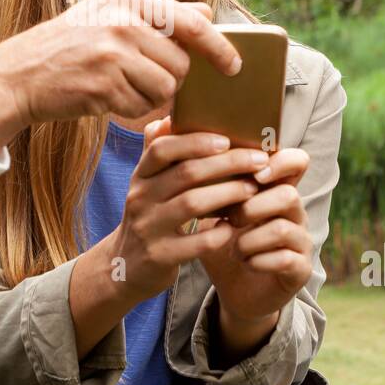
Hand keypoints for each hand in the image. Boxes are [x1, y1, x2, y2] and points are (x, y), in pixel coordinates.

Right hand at [0, 0, 241, 154]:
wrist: (18, 75)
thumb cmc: (68, 47)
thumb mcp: (109, 15)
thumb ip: (160, 16)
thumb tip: (208, 10)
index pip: (192, 22)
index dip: (219, 47)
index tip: (233, 66)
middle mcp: (122, 19)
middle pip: (181, 63)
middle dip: (168, 80)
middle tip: (139, 80)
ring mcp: (113, 51)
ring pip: (165, 88)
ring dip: (149, 97)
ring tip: (119, 87)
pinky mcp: (104, 83)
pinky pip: (142, 107)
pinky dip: (130, 110)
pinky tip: (105, 98)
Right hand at [106, 118, 271, 301]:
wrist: (125, 267)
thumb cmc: (149, 217)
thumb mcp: (146, 184)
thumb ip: (158, 153)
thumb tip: (170, 117)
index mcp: (140, 175)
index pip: (162, 148)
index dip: (196, 141)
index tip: (227, 139)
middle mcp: (140, 197)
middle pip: (186, 173)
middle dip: (227, 164)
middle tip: (258, 161)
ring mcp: (147, 227)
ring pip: (192, 204)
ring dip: (228, 194)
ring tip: (252, 189)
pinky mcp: (159, 256)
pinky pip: (196, 242)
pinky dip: (219, 233)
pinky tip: (233, 227)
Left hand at [198, 145, 312, 323]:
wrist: (233, 290)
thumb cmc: (221, 243)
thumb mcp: (210, 211)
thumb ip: (201, 182)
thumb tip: (172, 140)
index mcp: (275, 190)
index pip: (296, 162)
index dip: (280, 162)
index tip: (255, 173)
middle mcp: (294, 212)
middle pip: (289, 194)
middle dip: (252, 206)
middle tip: (231, 219)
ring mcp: (300, 241)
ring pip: (284, 227)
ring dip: (251, 237)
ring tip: (234, 247)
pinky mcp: (300, 269)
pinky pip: (285, 259)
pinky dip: (258, 260)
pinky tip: (244, 261)